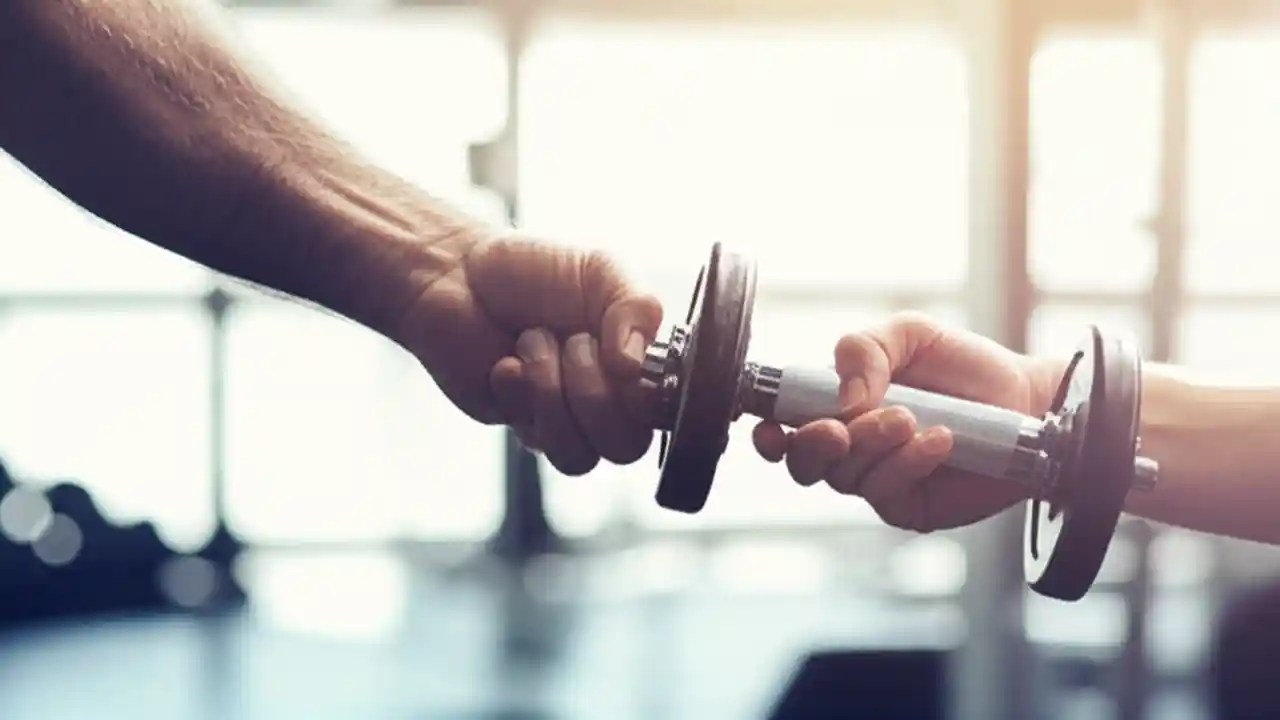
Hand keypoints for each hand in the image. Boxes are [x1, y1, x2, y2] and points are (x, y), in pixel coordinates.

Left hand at [395, 234, 661, 475]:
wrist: (458, 273)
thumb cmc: (533, 270)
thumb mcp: (601, 270)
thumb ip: (636, 307)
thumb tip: (632, 367)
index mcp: (635, 368)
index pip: (663, 417)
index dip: (645, 396)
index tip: (622, 357)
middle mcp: (603, 401)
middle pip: (625, 449)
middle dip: (594, 392)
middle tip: (571, 342)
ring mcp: (559, 419)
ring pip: (578, 457)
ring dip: (553, 393)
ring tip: (532, 344)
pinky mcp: (517, 426)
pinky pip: (532, 437)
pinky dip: (519, 390)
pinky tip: (506, 360)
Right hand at [752, 312, 1061, 531]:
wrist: (1027, 401)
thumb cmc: (965, 366)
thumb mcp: (911, 334)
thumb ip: (864, 348)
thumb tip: (842, 398)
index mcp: (838, 404)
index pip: (785, 426)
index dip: (770, 432)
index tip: (771, 429)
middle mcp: (851, 447)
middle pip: (802, 463)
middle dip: (813, 446)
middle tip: (840, 429)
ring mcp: (878, 480)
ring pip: (843, 477)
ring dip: (872, 445)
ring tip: (913, 419)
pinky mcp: (909, 507)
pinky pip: (886, 492)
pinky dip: (907, 463)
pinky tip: (940, 441)